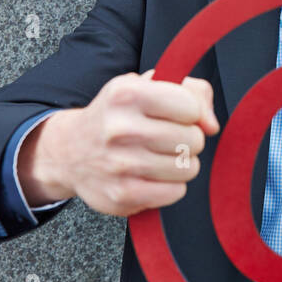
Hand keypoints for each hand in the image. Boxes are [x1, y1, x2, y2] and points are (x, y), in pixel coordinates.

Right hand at [27, 69, 219, 216]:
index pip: (191, 107)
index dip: (190, 112)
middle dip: (188, 140)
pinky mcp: (122, 195)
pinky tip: (152, 176)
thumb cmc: (119, 115)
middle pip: (193, 139)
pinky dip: (170, 185)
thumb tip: (212, 125)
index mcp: (127, 93)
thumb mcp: (148, 86)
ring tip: (158, 156)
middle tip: (166, 139)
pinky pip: (176, 192)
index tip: (175, 114)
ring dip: (180, 163)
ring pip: (188, 168)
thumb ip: (192, 91)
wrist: (69, 151)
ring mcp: (120, 164)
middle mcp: (120, 128)